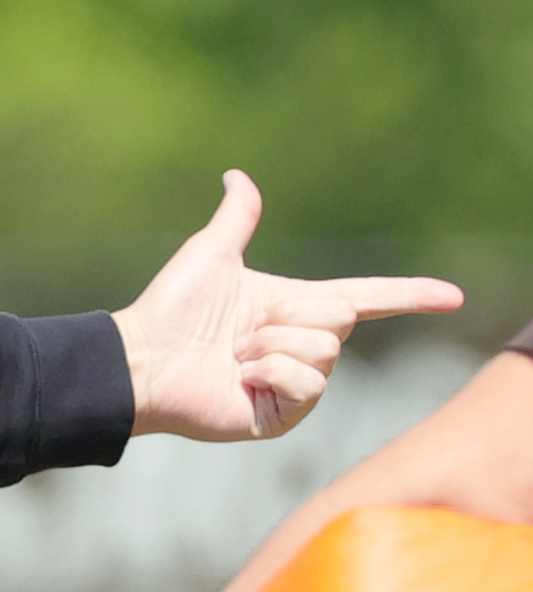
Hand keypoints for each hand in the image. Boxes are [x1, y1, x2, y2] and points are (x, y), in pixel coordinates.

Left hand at [114, 171, 460, 440]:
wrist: (139, 360)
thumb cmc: (169, 310)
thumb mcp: (209, 255)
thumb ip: (236, 218)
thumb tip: (236, 175)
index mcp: (294, 309)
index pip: (364, 300)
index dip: (408, 296)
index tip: (452, 295)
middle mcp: (303, 346)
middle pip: (339, 317)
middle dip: (288, 313)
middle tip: (242, 327)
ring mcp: (296, 384)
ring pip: (323, 348)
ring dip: (270, 343)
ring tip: (234, 354)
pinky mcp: (284, 415)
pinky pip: (307, 382)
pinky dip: (269, 370)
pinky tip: (239, 377)